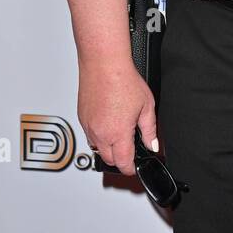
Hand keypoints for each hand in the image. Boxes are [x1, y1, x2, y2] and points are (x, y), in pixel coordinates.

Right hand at [78, 59, 160, 175]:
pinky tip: (108, 123)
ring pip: (97, 148)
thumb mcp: (146, 106)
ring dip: (108, 148)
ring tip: (119, 136)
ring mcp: (88, 126)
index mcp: (118, 133)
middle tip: (130, 152)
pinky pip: (89, 135)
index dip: (131, 168)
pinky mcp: (81, 118)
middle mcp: (100, 133)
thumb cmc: (123, 80)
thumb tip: (152, 144)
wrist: (104, 64)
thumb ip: (149, 130)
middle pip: (109, 159)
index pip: (123, 163)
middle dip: (120, 159)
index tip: (135, 167)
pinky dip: (98, 136)